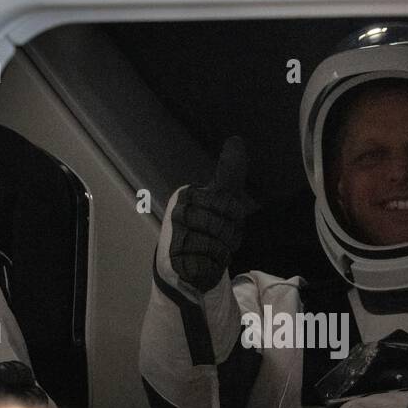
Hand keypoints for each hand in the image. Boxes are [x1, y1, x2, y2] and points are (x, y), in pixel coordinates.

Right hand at [169, 136, 255, 291]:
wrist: (182, 262)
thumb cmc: (205, 227)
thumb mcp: (221, 199)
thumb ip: (229, 173)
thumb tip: (236, 139)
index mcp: (189, 194)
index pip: (228, 205)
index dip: (234, 218)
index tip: (227, 220)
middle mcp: (177, 212)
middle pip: (223, 227)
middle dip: (228, 238)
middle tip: (220, 240)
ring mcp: (172, 236)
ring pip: (214, 247)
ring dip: (219, 254)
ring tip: (210, 252)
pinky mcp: (172, 260)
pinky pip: (204, 264)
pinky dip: (209, 268)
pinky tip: (202, 264)